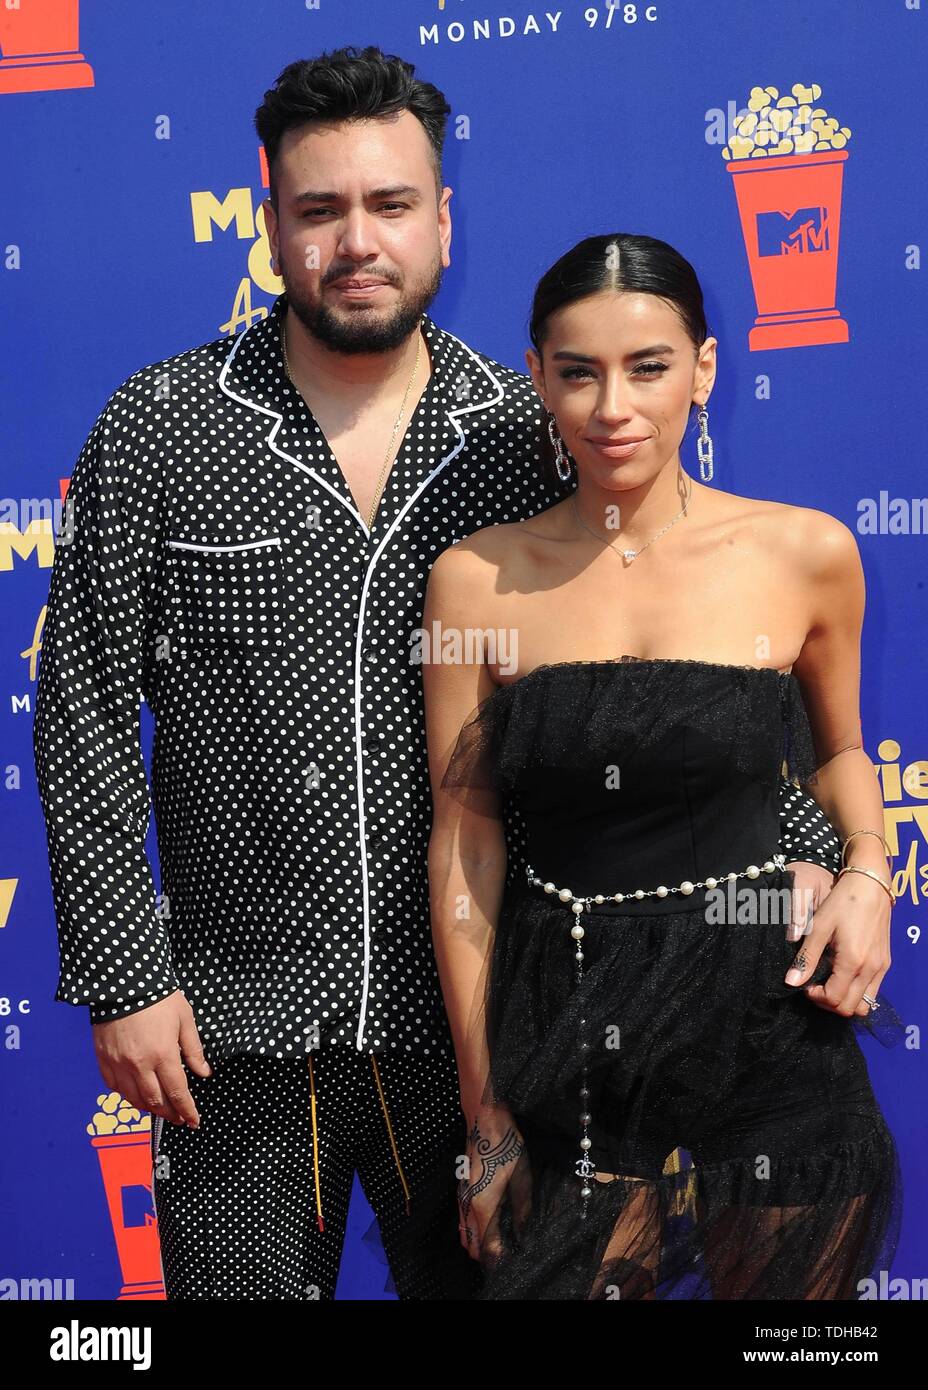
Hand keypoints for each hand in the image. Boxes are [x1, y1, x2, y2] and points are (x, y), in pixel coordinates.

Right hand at [92, 990, 212, 1126]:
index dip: (187, 1110)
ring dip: (149, 1109)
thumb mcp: (185, 1019)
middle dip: (170, 1114)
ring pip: (134, 1099)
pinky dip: (128, 1096)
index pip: (178, 1093)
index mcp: (163, 1055)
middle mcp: (139, 1065)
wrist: (123, 982)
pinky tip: (137, 1095)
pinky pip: (115, 1088)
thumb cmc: (159, 997)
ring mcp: (119, 1064)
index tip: (194, 1121)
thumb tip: (204, 1073)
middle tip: (179, 1119)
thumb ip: (194, 1050)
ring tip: (161, 1110)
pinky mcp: (104, 1060)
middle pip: (156, 1102)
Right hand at [457, 1100, 528, 1265]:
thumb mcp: (522, 1179)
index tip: (513, 1262)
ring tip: (500, 1243)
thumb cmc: (506, 1147)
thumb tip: (524, 1234)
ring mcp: (460, 1198)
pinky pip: (462, 1221)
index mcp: (483, 1207)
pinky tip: (489, 1225)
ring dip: (478, 1244)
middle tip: (508, 1255)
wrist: (484, 1119)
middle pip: (471, 1246)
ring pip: (464, 1234)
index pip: (486, 1247)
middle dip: (487, 1256)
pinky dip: (472, 1231)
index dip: (499, 1260)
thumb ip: (522, 1210)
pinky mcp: (461, 1189)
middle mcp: (466, 1207)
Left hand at [783, 863, 891, 1018]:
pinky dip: (857, 992)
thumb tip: (791, 982)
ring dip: (845, 1001)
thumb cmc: (842, 902)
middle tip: (814, 986)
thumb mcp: (819, 927)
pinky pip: (873, 991)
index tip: (805, 984)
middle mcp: (871, 970)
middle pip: (850, 1008)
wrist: (870, 885)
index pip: (834, 999)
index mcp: (853, 961)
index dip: (816, 997)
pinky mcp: (885, 963)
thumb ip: (806, 957)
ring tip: (829, 983)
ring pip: (865, 1004)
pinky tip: (842, 975)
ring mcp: (881, 968)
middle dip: (828, 1003)